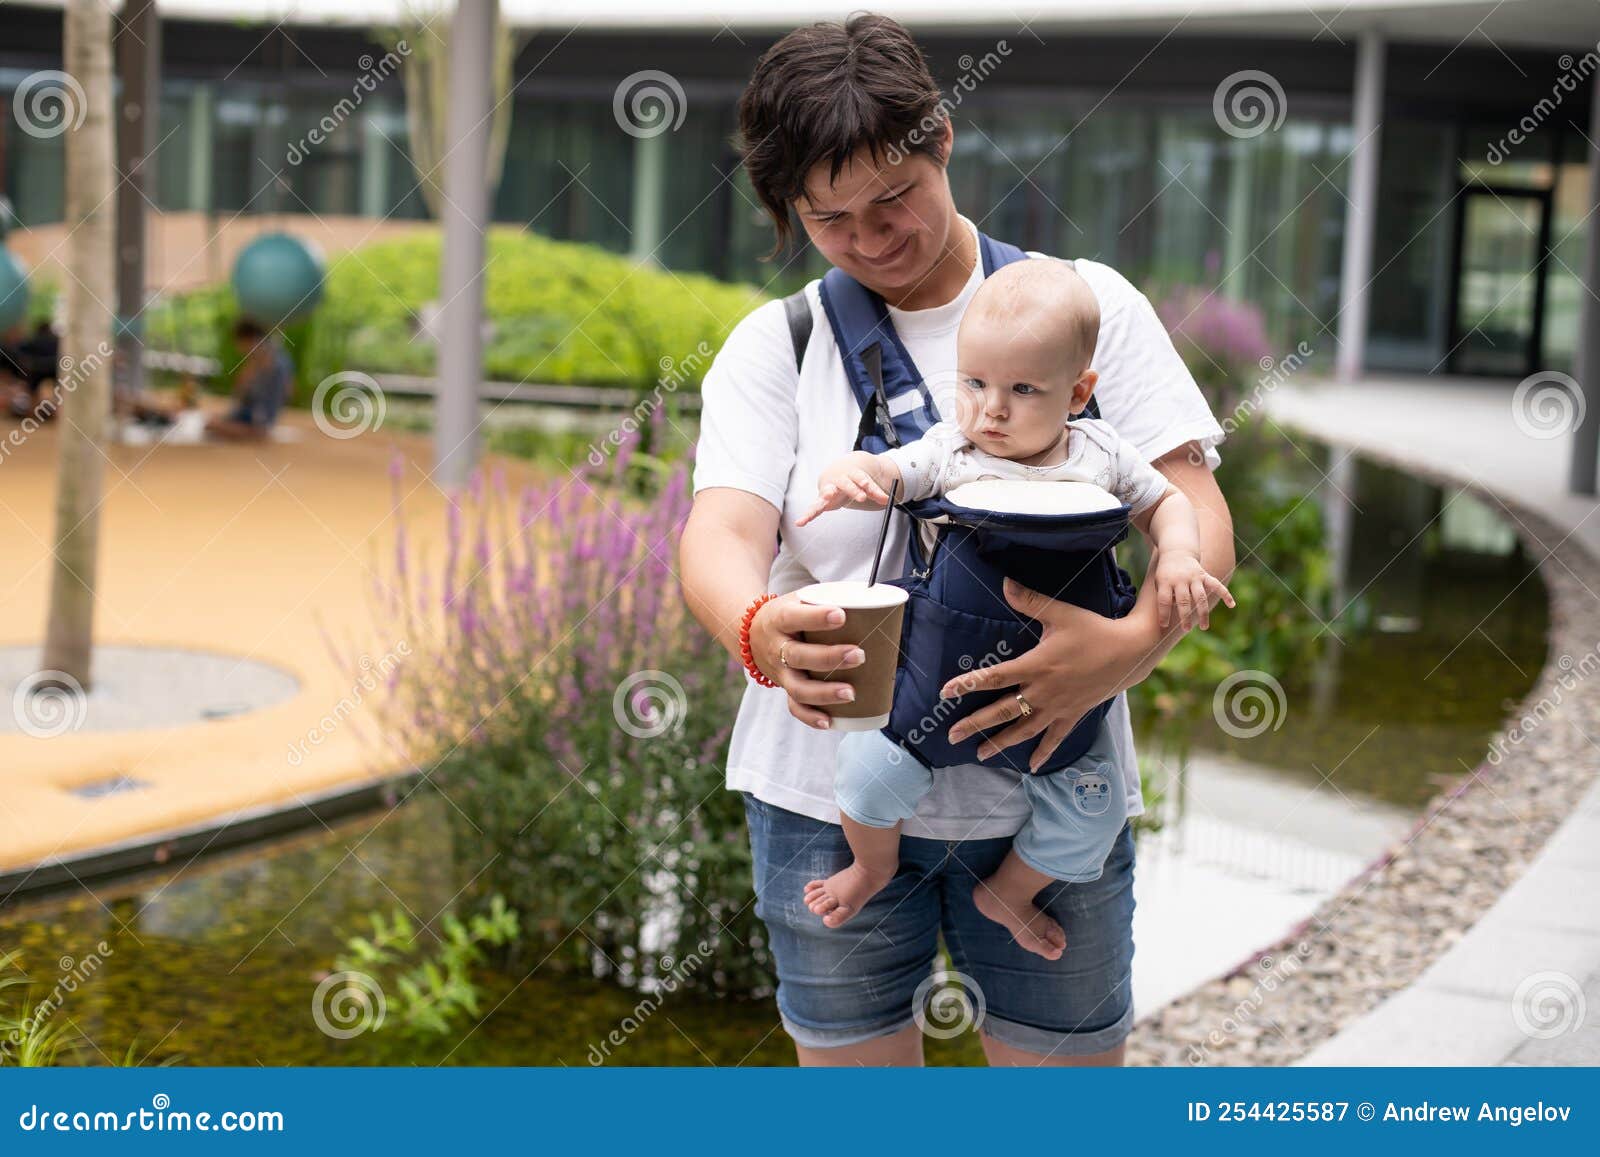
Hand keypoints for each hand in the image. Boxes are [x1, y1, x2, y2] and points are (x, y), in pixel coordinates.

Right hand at [748, 593, 867, 729]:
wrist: (751, 633)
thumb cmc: (789, 614)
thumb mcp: (799, 600)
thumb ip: (830, 600)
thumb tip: (876, 602)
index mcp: (780, 619)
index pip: (794, 617)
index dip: (817, 617)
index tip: (841, 616)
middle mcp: (776, 647)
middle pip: (799, 656)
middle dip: (830, 658)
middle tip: (859, 655)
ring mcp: (780, 672)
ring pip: (797, 687)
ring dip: (825, 693)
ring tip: (851, 693)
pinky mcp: (784, 688)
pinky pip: (795, 707)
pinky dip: (811, 717)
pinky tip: (830, 722)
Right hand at [794, 453, 893, 526]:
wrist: (837, 470)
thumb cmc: (853, 477)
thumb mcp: (866, 483)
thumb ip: (875, 492)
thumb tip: (889, 500)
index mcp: (851, 474)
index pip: (862, 479)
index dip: (869, 485)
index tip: (875, 490)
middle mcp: (839, 480)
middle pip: (847, 483)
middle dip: (853, 489)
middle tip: (861, 496)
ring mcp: (828, 489)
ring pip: (828, 492)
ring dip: (828, 494)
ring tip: (828, 495)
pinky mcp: (821, 500)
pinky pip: (813, 508)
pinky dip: (807, 515)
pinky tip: (800, 522)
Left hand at [939, 577, 1165, 772]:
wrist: (1129, 652)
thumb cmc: (1093, 630)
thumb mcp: (1061, 613)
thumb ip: (1030, 601)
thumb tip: (1004, 583)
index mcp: (1036, 665)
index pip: (994, 677)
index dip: (968, 684)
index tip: (944, 693)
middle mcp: (1043, 691)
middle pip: (1002, 711)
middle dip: (974, 724)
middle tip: (951, 736)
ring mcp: (1058, 706)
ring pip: (1024, 729)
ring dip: (1000, 742)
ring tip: (979, 754)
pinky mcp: (1073, 714)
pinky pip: (1055, 738)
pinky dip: (1043, 752)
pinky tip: (1032, 766)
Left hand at [1151, 548, 1234, 630]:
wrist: (1176, 552)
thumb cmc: (1166, 574)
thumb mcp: (1159, 582)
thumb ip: (1167, 597)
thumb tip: (1178, 613)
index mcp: (1166, 581)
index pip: (1164, 600)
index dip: (1164, 613)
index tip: (1164, 625)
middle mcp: (1181, 579)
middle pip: (1183, 600)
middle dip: (1185, 616)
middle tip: (1186, 629)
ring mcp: (1194, 577)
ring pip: (1200, 597)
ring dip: (1202, 613)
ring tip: (1204, 627)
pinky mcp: (1205, 575)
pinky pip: (1216, 585)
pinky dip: (1226, 594)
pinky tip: (1232, 605)